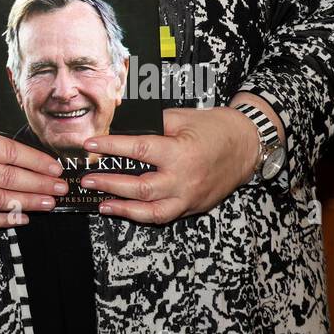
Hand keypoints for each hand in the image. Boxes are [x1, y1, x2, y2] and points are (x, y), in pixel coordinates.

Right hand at [0, 121, 66, 227]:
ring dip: (29, 203)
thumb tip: (23, 158)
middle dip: (40, 184)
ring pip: (0, 200)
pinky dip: (5, 219)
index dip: (36, 160)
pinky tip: (22, 217)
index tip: (54, 166)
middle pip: (9, 178)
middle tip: (61, 187)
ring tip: (50, 202)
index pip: (9, 152)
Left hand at [73, 104, 269, 223]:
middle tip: (87, 179)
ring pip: (152, 212)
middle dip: (109, 184)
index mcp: (180, 153)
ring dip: (123, 209)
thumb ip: (151, 123)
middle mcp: (184, 180)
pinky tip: (125, 210)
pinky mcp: (193, 207)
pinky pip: (165, 216)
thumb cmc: (214, 128)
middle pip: (140, 188)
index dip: (111, 147)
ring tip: (100, 204)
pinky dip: (142, 215)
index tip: (90, 145)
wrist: (246, 145)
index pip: (138, 150)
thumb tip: (120, 125)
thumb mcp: (181, 117)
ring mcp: (189, 197)